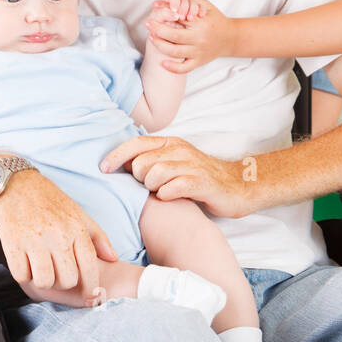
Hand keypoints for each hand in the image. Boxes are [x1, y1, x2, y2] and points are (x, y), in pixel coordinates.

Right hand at [0, 170, 117, 302]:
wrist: (13, 183)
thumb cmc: (47, 198)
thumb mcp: (77, 212)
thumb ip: (97, 236)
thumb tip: (113, 258)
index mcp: (75, 227)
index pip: (90, 266)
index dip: (92, 286)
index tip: (91, 295)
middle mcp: (57, 235)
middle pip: (67, 280)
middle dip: (63, 283)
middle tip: (58, 273)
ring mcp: (34, 240)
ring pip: (45, 281)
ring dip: (43, 281)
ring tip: (40, 268)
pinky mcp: (13, 244)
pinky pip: (22, 276)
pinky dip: (23, 275)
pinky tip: (25, 263)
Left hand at [100, 136, 252, 217]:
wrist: (238, 186)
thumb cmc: (200, 178)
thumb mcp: (175, 163)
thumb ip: (152, 160)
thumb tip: (121, 166)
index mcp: (171, 143)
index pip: (136, 143)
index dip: (117, 155)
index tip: (103, 169)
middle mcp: (180, 150)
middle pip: (142, 162)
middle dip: (138, 179)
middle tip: (148, 188)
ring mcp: (192, 165)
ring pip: (155, 174)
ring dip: (151, 188)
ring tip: (159, 193)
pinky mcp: (202, 183)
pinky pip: (172, 188)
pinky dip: (165, 195)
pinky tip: (169, 199)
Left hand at [145, 0, 234, 71]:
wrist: (231, 38)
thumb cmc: (216, 20)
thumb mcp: (207, 5)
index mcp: (201, 23)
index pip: (179, 17)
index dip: (165, 12)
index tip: (155, 9)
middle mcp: (200, 38)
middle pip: (174, 35)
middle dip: (158, 30)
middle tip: (148, 24)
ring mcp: (199, 51)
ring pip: (175, 52)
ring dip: (160, 45)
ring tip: (152, 38)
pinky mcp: (199, 61)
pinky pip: (184, 68)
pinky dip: (172, 67)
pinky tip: (163, 62)